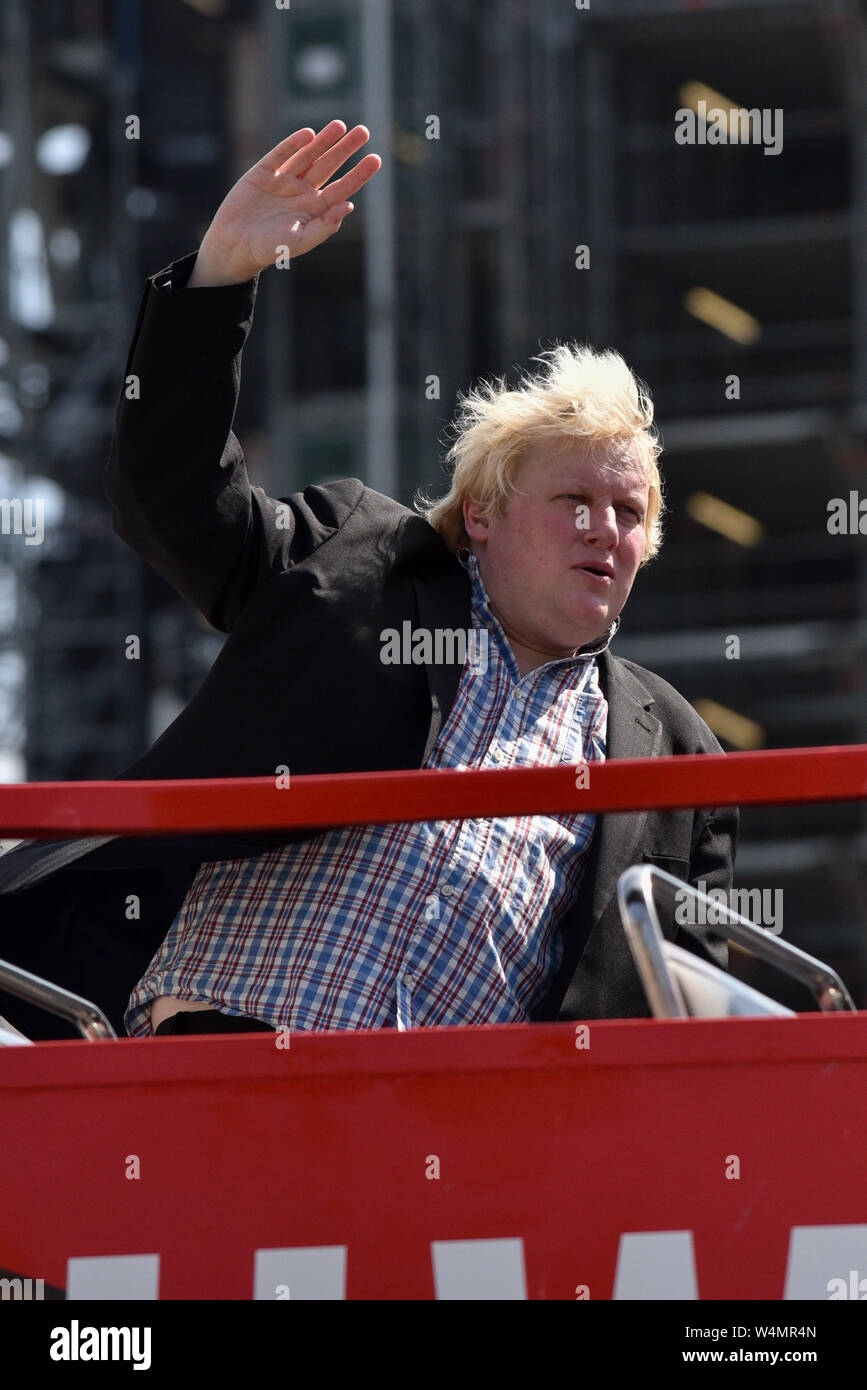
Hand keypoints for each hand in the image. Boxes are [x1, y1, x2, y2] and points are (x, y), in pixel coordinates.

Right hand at [189, 121, 380, 285]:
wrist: (234, 247)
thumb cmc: (270, 249)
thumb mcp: (300, 241)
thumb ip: (325, 226)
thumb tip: (349, 205)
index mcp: (315, 209)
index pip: (342, 188)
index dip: (359, 174)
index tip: (376, 159)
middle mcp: (302, 192)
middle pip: (329, 166)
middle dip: (346, 149)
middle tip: (364, 132)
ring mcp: (283, 180)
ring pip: (308, 156)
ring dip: (324, 141)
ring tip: (340, 126)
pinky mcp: (263, 172)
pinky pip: (281, 154)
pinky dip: (294, 144)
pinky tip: (309, 134)